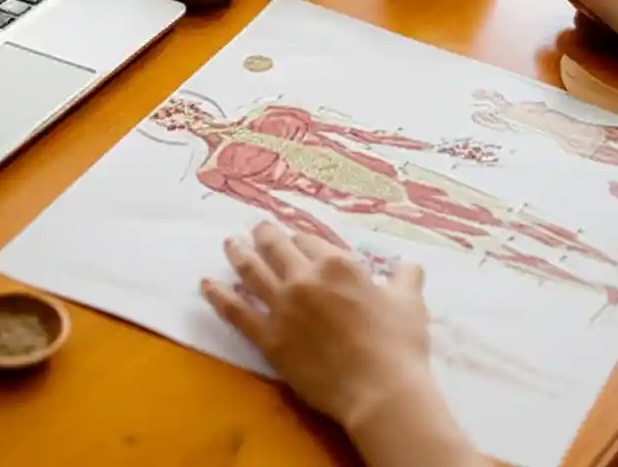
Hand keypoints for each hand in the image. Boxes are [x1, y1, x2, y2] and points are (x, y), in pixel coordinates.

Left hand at [201, 223, 432, 429]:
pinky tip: (205, 285)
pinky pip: (236, 312)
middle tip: (256, 228)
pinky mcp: (269, 338)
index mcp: (338, 264)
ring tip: (229, 243)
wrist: (379, 389)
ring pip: (251, 272)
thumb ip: (407, 278)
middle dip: (264, 235)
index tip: (294, 236)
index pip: (310, 240)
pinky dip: (218, 296)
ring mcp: (283, 307)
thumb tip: (411, 266)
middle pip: (276, 247)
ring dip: (238, 254)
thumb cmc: (398, 343)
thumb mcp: (409, 302)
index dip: (300, 237)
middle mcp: (305, 278)